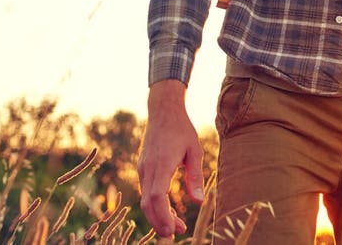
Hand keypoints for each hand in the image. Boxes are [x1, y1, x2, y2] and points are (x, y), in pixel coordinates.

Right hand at [138, 80, 204, 237]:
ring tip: (176, 224)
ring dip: (158, 214)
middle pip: (147, 204)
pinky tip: (168, 208)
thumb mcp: (195, 149)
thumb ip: (195, 176)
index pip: (157, 197)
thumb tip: (199, 202)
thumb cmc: (181, 128)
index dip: (163, 216)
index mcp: (162, 163)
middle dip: (160, 222)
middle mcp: (148, 168)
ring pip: (145, 199)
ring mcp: (143, 167)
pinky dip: (155, 204)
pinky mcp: (142, 167)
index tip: (173, 230)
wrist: (163, 110)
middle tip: (176, 233)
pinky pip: (146, 190)